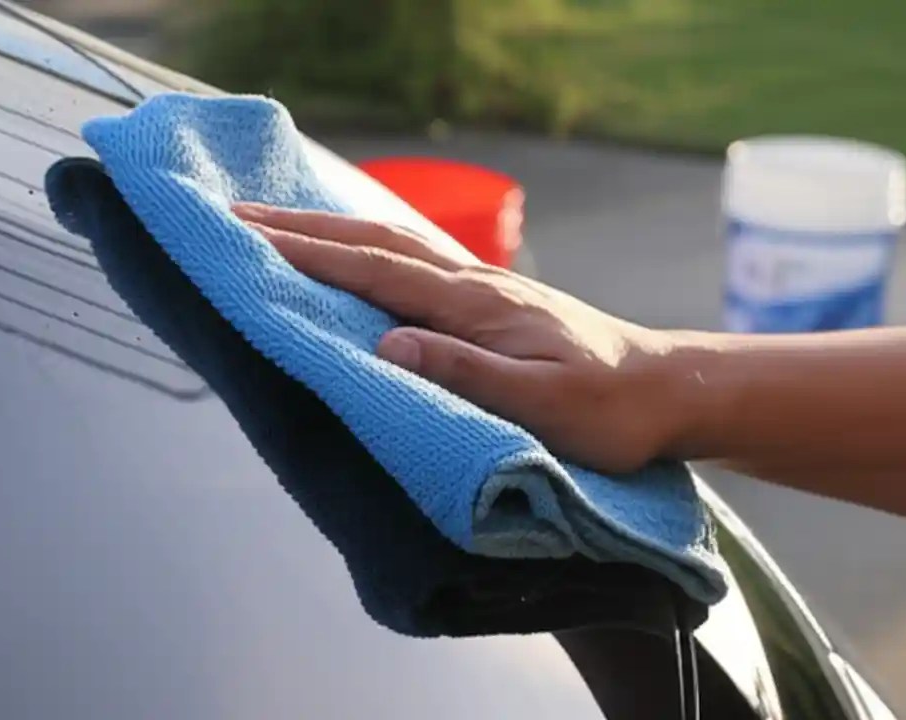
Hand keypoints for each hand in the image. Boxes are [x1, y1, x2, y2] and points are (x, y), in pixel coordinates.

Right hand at [233, 203, 694, 472]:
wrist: (666, 387)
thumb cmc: (609, 409)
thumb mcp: (542, 404)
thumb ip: (465, 372)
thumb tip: (387, 344)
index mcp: (477, 306)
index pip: (377, 272)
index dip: (310, 254)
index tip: (249, 237)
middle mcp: (475, 284)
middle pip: (375, 243)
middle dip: (304, 228)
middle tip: (239, 215)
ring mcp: (485, 287)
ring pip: (395, 245)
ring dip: (334, 230)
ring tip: (281, 222)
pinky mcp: (493, 299)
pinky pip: (418, 260)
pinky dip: (373, 246)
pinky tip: (361, 248)